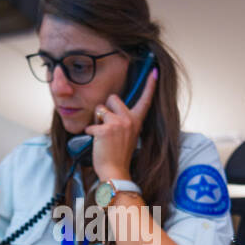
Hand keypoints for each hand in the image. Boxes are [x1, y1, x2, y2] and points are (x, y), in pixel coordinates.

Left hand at [85, 66, 157, 180]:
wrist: (115, 172)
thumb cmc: (119, 155)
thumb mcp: (129, 135)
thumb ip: (125, 121)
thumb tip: (112, 109)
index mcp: (137, 121)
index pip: (145, 100)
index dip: (150, 85)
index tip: (154, 72)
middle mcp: (129, 120)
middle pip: (112, 98)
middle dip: (105, 108)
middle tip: (107, 124)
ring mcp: (118, 124)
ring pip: (99, 109)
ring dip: (96, 120)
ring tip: (102, 134)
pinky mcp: (105, 130)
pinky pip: (91, 125)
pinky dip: (90, 133)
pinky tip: (97, 143)